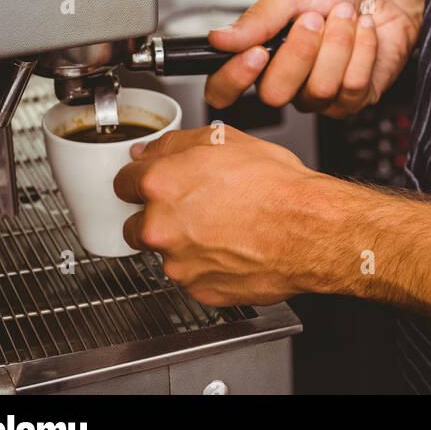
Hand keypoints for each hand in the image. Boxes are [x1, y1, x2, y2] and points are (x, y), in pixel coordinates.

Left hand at [115, 124, 322, 304]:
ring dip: (184, 243)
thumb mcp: (223, 138)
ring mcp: (179, 264)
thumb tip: (148, 152)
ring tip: (222, 226)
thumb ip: (173, 143)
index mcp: (161, 185)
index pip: (122, 183)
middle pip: (137, 224)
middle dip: (158, 216)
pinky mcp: (200, 290)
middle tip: (194, 206)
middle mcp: (161, 228)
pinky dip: (206, 265)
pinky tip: (231, 247)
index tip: (149, 182)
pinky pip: (193, 277)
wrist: (307, 229)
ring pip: (167, 253)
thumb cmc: (274, 185)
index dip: (140, 179)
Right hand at [203, 0, 426, 117]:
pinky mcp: (354, 100)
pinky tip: (364, 32)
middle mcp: (287, 82)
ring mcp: (320, 95)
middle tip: (314, 19)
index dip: (234, 78)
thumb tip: (219, 38)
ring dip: (338, 43)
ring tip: (345, 18)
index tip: (256, 52)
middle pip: (274, 94)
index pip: (224, 90)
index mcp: (262, 56)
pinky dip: (363, 50)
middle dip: (300, 51)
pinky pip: (351, 87)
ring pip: (319, 89)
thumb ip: (257, 18)